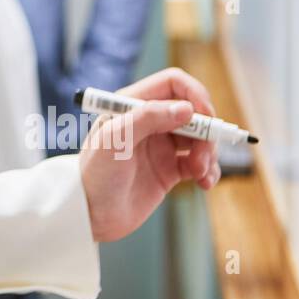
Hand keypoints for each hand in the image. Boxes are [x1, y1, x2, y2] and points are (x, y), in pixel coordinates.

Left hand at [77, 68, 220, 242]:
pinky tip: (205, 183)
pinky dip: (208, 170)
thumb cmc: (94, 172)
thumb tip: (186, 108)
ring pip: (199, 139)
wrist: (89, 215)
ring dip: (209, 153)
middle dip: (205, 131)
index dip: (194, 94)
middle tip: (204, 154)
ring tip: (201, 173)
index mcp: (132, 104)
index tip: (206, 116)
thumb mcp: (117, 139)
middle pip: (192, 112)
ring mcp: (160, 146)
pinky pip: (198, 163)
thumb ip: (148, 118)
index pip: (172, 84)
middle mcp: (149, 121)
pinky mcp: (169, 170)